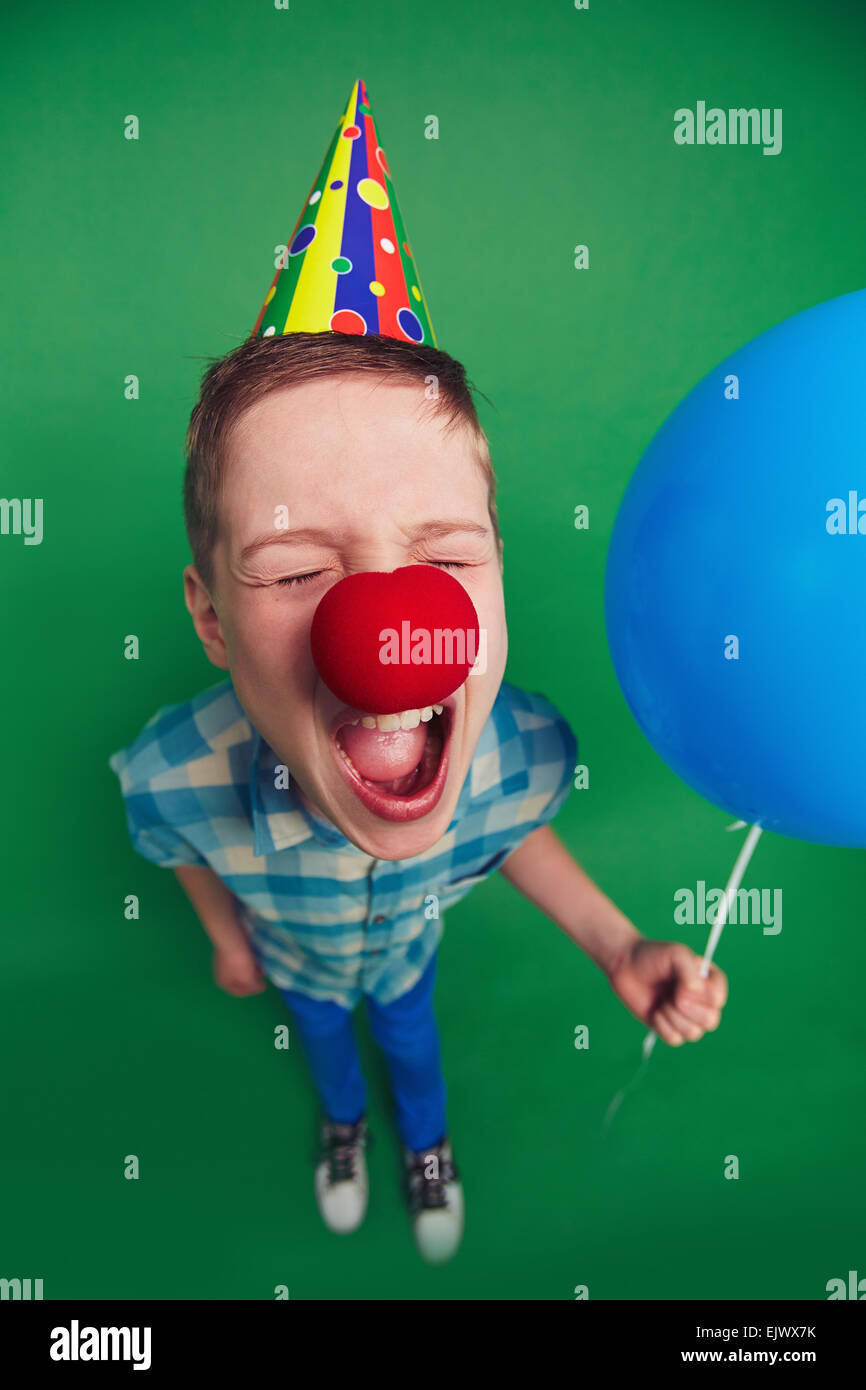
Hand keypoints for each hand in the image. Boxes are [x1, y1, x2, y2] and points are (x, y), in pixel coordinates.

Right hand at [213, 941, 266, 996]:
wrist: (232, 939)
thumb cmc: (239, 963)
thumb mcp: (248, 979)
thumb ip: (254, 986)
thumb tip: (260, 987)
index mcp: (223, 982)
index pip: (238, 992)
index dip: (251, 992)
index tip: (262, 987)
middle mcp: (222, 973)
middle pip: (240, 980)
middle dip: (253, 979)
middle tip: (263, 975)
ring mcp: (226, 961)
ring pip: (241, 969)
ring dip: (252, 969)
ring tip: (262, 966)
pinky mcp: (231, 950)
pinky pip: (242, 959)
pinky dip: (250, 960)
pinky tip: (257, 957)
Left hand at [608, 939, 727, 1044]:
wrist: (626, 966)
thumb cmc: (653, 956)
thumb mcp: (675, 954)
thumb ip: (689, 972)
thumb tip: (694, 994)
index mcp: (710, 981)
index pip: (718, 998)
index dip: (702, 995)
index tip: (683, 983)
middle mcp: (703, 1001)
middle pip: (711, 1020)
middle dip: (688, 1010)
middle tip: (673, 996)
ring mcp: (688, 1017)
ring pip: (694, 1033)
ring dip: (673, 1017)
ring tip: (662, 1002)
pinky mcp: (671, 1028)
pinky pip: (676, 1039)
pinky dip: (662, 1026)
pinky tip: (656, 1011)